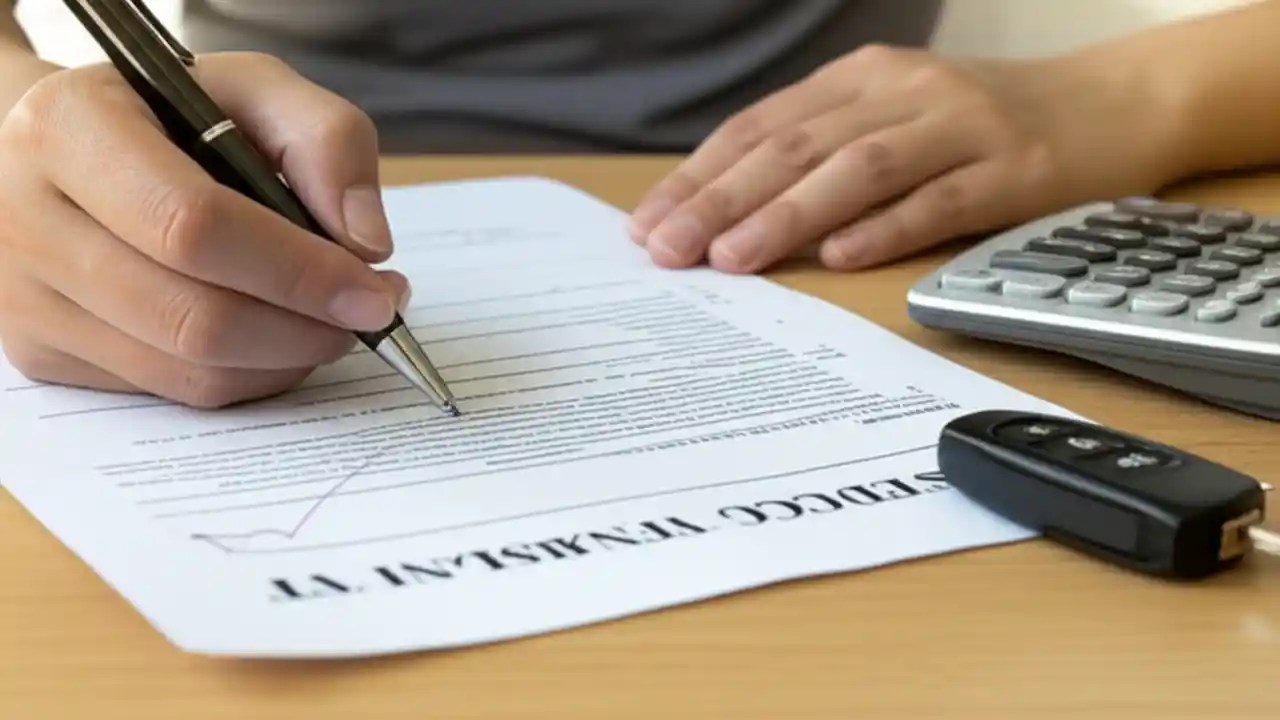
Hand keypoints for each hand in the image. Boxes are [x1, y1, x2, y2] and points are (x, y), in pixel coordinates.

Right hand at [0, 53, 406, 407]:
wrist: (65, 149)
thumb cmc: (169, 116)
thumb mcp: (254, 89)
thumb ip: (327, 140)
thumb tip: (365, 243)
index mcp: (69, 127)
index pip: (193, 226)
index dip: (299, 271)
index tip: (374, 291)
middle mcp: (26, 217)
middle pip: (192, 317)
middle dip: (306, 329)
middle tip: (369, 314)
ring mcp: (24, 297)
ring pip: (186, 371)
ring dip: (287, 359)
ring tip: (331, 320)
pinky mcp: (41, 353)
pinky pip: (171, 392)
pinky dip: (248, 375)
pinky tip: (275, 334)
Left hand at [628, 44, 1182, 273]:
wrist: (1111, 102)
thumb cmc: (982, 124)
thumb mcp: (892, 117)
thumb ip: (822, 152)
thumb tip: (726, 211)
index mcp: (862, 79)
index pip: (762, 127)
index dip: (700, 174)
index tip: (648, 223)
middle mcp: (904, 92)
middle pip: (796, 146)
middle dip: (721, 199)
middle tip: (666, 249)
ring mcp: (962, 126)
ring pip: (858, 169)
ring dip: (788, 214)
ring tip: (732, 257)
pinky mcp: (1014, 170)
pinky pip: (942, 200)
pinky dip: (888, 227)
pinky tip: (841, 256)